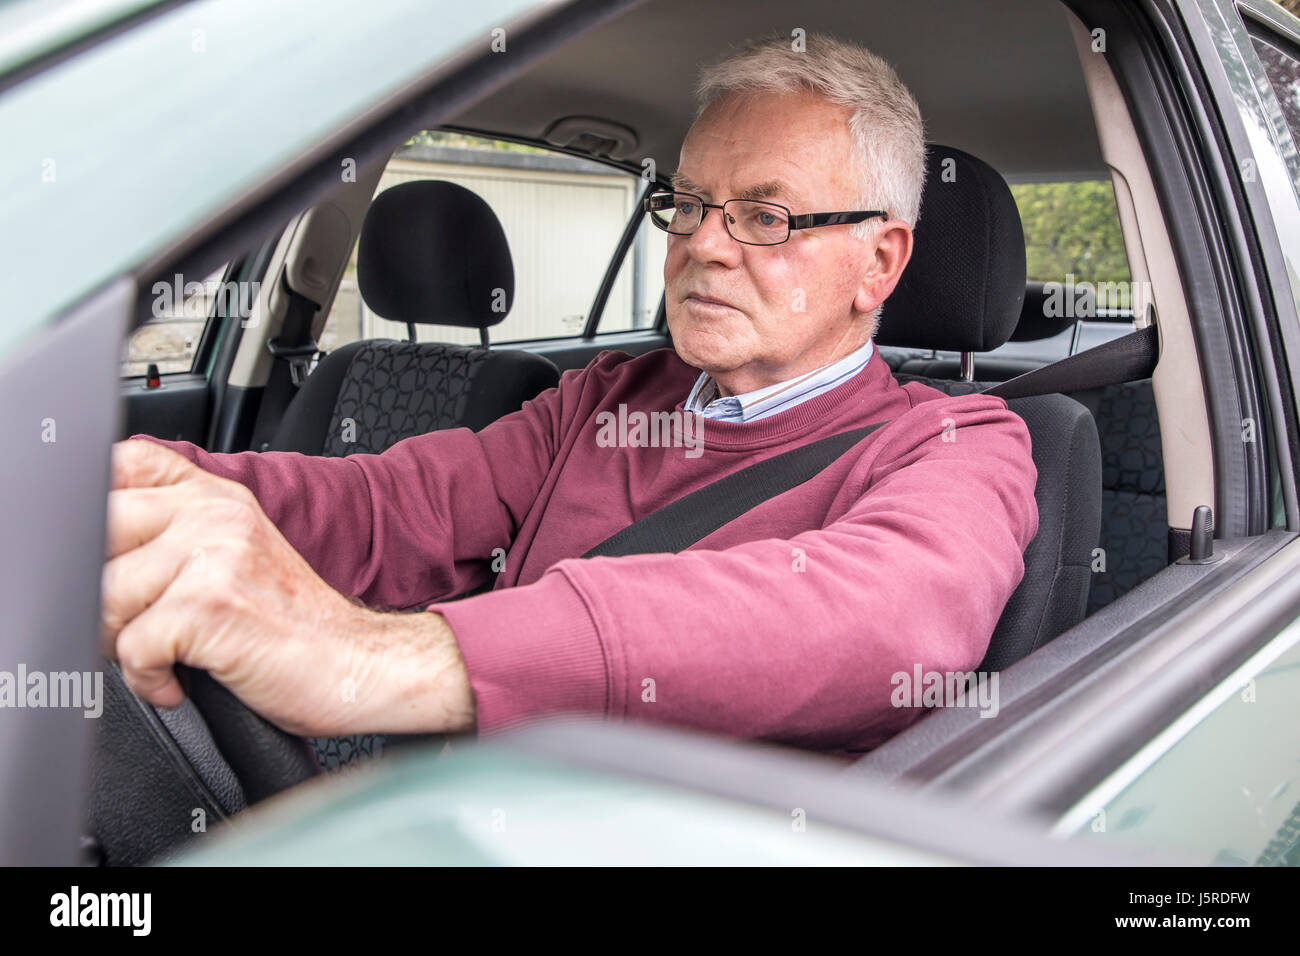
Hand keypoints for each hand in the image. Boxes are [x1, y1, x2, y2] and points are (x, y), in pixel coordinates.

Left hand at [101, 439, 475, 736]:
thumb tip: (95, 552)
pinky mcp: (211, 604)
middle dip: (101, 594)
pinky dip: (148, 679)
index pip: (124, 465)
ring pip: (105, 596)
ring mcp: (215, 554)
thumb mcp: (239, 558)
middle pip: (98, 533)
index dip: (95, 509)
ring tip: (168, 655)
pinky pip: (131, 647)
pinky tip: (180, 680)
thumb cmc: (298, 628)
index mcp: (217, 497)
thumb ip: (180, 535)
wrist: (359, 666)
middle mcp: (216, 513)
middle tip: (136, 625)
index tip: (108, 558)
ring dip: (124, 643)